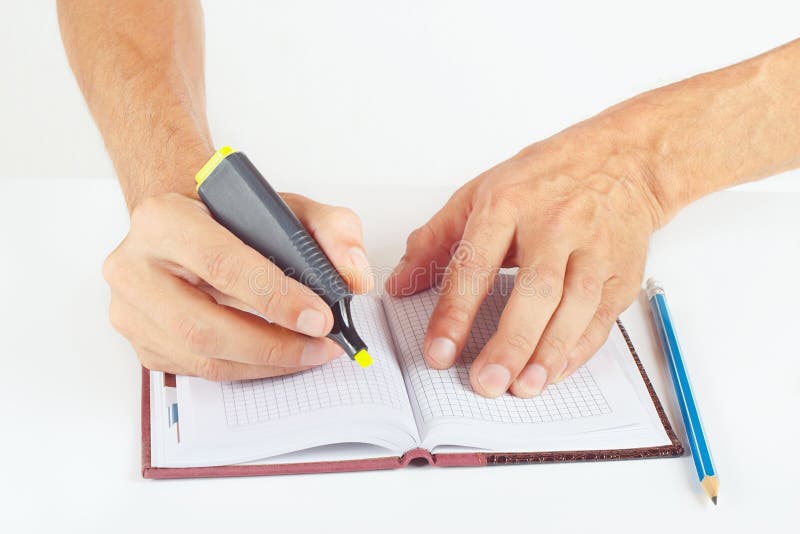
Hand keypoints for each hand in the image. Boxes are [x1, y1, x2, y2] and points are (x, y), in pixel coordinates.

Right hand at [104, 192, 371, 380]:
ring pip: (201, 357)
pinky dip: (246, 370)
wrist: (188, 228)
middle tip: (320, 345)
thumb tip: (354, 276)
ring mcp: (131, 311)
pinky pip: (198, 370)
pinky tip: (277, 358)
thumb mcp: (288, 206)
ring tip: (309, 354)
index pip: (221, 264)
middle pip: (203, 325)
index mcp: (163, 219)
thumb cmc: (233, 219)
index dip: (275, 297)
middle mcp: (133, 266)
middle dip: (272, 344)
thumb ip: (332, 229)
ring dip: (264, 364)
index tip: (320, 317)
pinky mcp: (143, 343)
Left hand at [387, 122, 665, 397]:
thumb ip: (434, 241)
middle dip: (510, 342)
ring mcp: (594, 247)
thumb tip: (399, 284)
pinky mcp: (622, 269)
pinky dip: (578, 348)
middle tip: (487, 383)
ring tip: (522, 387)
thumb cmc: (542, 179)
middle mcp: (555, 224)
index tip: (439, 352)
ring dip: (548, 352)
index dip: (455, 313)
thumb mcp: (478, 195)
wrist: (620, 160)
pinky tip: (554, 371)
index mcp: (508, 204)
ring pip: (574, 306)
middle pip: (534, 290)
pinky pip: (601, 315)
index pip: (476, 265)